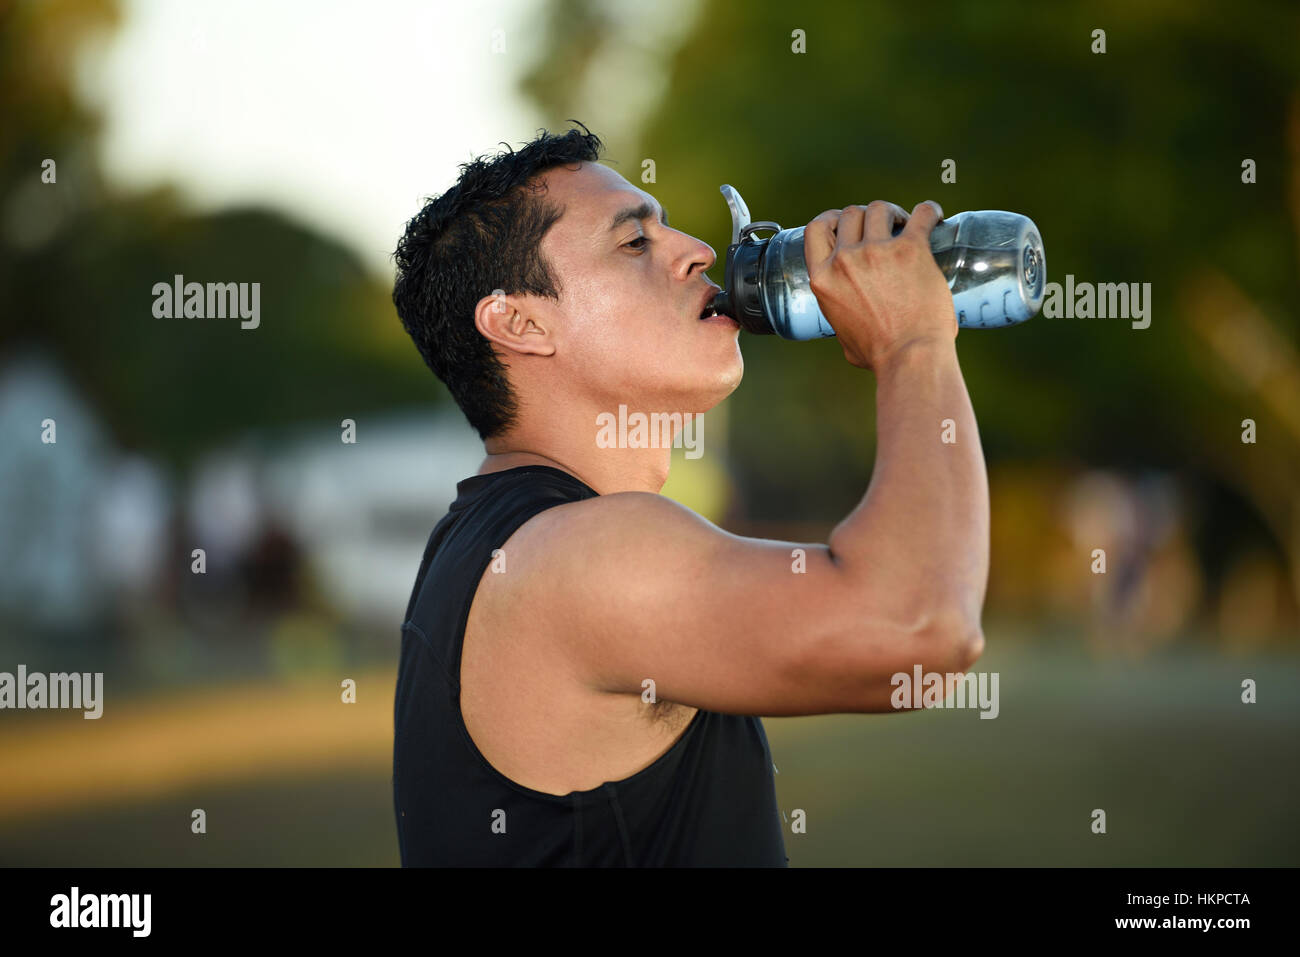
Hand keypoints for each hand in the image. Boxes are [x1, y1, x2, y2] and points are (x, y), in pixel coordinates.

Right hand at [803, 200, 954, 369]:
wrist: (909, 357)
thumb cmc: (879, 354)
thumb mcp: (842, 334)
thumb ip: (842, 316)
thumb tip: (852, 320)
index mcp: (823, 279)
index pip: (816, 229)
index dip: (832, 219)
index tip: (846, 222)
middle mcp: (845, 260)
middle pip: (851, 214)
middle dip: (867, 216)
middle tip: (884, 229)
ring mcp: (877, 251)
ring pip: (880, 209)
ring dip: (893, 213)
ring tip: (906, 224)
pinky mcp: (911, 249)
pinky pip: (921, 214)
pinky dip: (929, 211)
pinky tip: (934, 215)